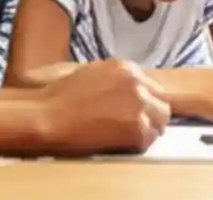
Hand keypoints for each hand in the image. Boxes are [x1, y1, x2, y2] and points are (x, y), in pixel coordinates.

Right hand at [41, 60, 171, 153]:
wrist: (49, 115)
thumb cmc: (61, 97)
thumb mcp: (94, 73)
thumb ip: (117, 79)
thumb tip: (129, 91)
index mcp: (127, 68)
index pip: (154, 87)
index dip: (147, 101)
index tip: (140, 111)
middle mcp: (137, 83)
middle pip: (163, 102)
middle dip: (153, 114)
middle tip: (141, 126)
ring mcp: (139, 105)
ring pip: (162, 120)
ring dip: (150, 129)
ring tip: (131, 136)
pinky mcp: (136, 127)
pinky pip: (150, 138)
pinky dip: (141, 143)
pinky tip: (124, 143)